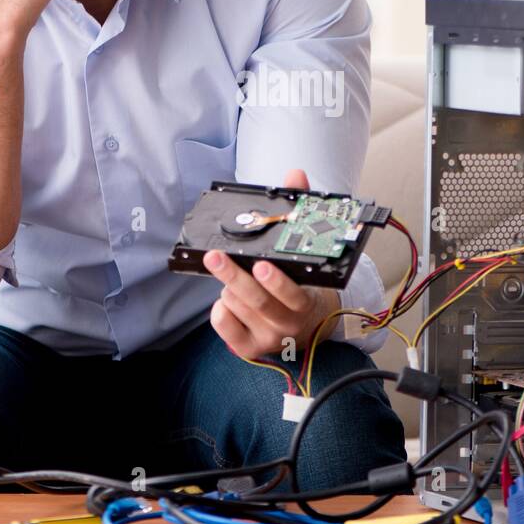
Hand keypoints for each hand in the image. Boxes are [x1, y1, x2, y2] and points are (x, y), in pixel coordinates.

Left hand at [204, 168, 342, 359]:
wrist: (308, 326)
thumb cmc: (302, 283)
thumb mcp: (306, 254)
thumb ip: (298, 212)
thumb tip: (295, 175)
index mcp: (306, 301)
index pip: (292, 294)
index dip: (276, 282)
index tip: (261, 266)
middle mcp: (288, 323)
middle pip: (256, 300)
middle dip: (233, 276)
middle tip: (215, 257)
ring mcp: (267, 338)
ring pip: (236, 305)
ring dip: (230, 286)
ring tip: (236, 276)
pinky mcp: (248, 348)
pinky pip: (223, 323)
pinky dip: (220, 308)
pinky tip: (229, 299)